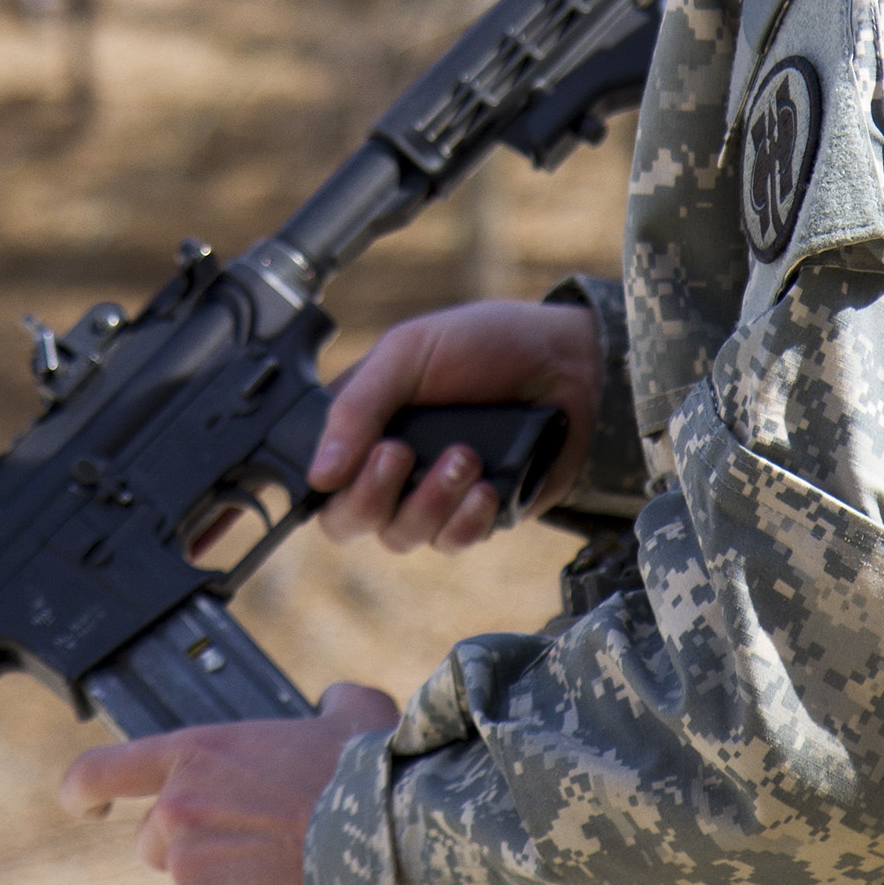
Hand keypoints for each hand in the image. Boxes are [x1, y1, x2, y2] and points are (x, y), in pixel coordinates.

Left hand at [61, 683, 398, 884]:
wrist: (396, 850)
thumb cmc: (375, 776)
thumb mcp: (353, 713)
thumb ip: (327, 703)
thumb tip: (332, 702)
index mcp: (198, 757)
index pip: (104, 770)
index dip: (85, 789)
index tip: (87, 803)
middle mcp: (181, 816)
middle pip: (156, 841)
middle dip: (194, 845)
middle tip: (254, 844)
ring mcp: (194, 878)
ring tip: (293, 877)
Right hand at [307, 297, 599, 551]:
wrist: (566, 361)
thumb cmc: (485, 343)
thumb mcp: (408, 351)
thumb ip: (357, 406)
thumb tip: (320, 473)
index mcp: (362, 423)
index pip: (318, 476)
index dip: (318, 487)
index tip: (356, 459)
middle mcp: (390, 466)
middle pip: (347, 520)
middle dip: (372, 495)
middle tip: (401, 453)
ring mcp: (431, 494)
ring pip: (401, 536)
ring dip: (430, 501)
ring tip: (465, 456)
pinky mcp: (475, 515)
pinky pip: (452, 541)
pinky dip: (466, 520)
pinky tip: (487, 488)